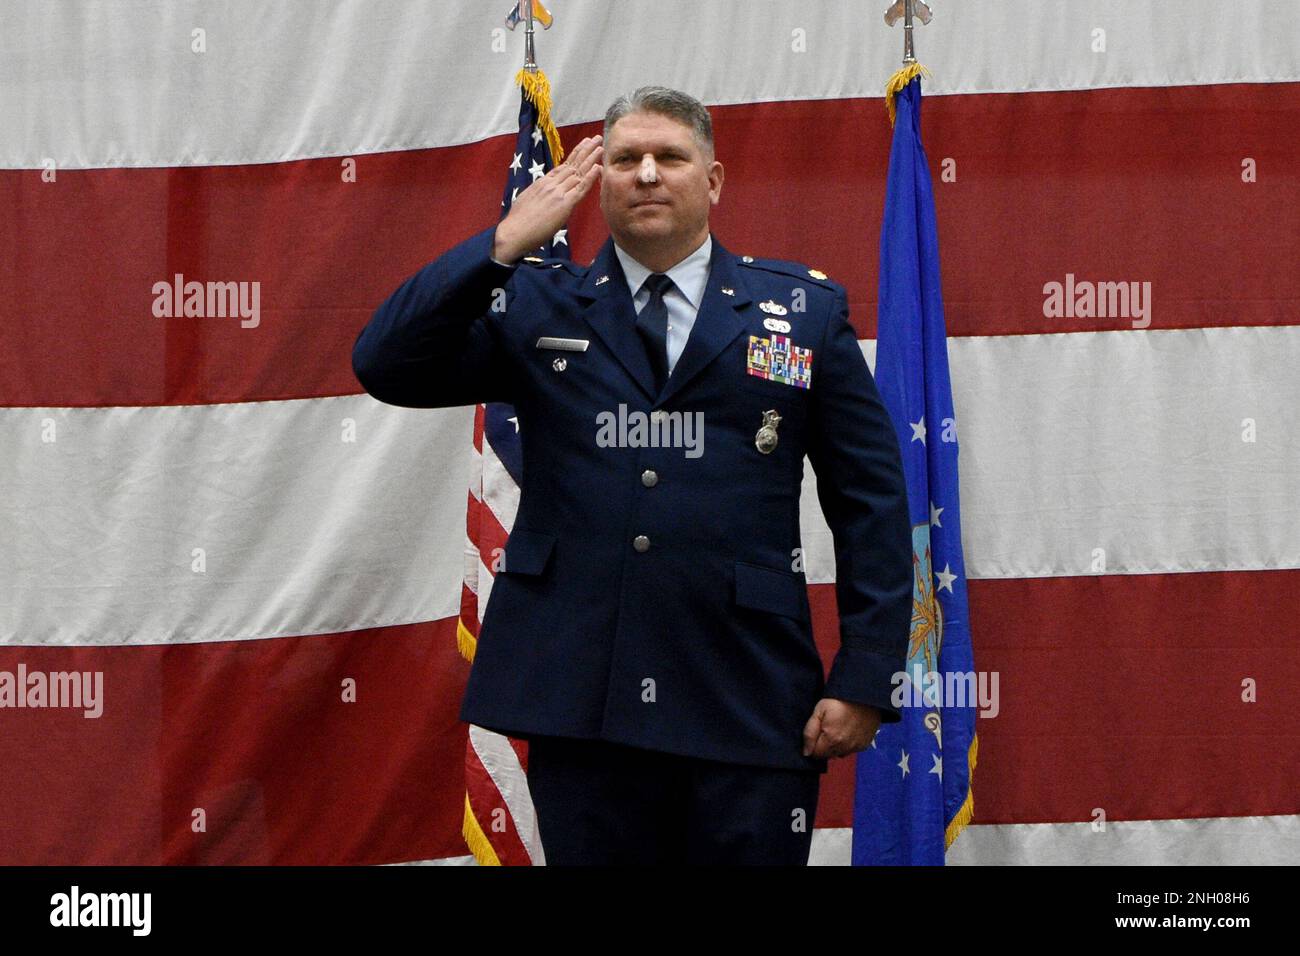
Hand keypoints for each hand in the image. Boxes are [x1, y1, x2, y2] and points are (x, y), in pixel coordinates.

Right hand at [493, 134, 603, 263]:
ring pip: (578, 172)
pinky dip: (590, 177)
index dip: (574, 155)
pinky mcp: (564, 204)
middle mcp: (551, 184)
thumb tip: (540, 198)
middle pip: (572, 164)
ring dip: (591, 158)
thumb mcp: (526, 201)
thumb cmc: (517, 222)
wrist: (514, 231)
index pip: (563, 167)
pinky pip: (580, 189)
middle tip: (596, 138)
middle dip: (585, 150)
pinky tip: (598, 166)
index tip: (583, 146)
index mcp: (542, 183)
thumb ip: (537, 196)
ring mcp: (557, 193)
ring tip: (601, 146)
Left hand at [801, 698, 882, 758]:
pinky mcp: (863, 745)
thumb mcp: (819, 711)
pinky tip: (847, 730)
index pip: (815, 754)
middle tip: (827, 727)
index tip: (817, 731)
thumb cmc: (839, 700)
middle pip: (827, 755)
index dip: (813, 744)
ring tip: (838, 728)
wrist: (863, 694)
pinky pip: (850, 750)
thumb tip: (806, 752)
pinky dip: (846, 744)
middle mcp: (844, 747)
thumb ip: (809, 733)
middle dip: (823, 745)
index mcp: (831, 739)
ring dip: (835, 745)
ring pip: (838, 754)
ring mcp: (855, 747)